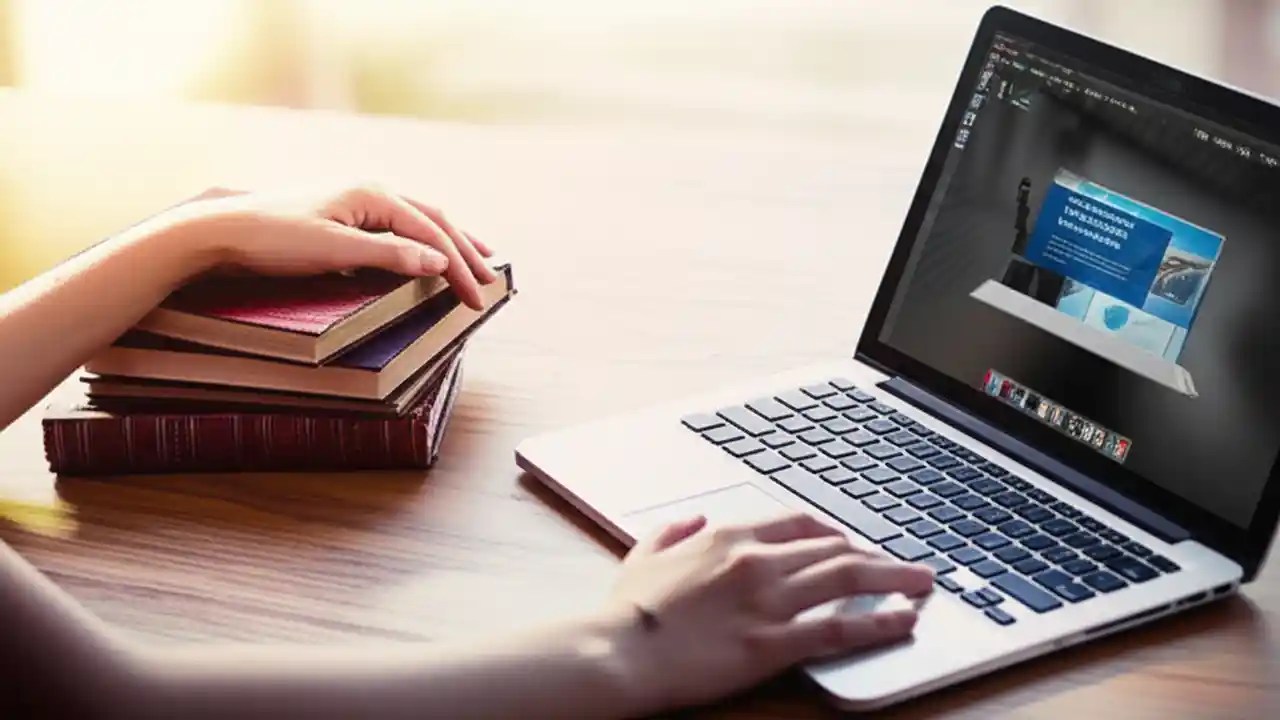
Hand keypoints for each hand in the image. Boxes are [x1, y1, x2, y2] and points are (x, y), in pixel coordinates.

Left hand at [161, 185, 495, 309]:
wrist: (222, 230)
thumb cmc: (274, 238)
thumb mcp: (334, 250)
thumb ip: (389, 254)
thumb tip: (438, 260)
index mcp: (373, 194)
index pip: (431, 232)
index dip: (458, 266)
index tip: (478, 297)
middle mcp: (371, 191)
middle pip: (433, 220)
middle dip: (465, 252)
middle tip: (491, 282)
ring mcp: (358, 201)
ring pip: (418, 220)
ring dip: (449, 241)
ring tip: (477, 259)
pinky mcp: (346, 215)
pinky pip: (398, 226)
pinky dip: (423, 240)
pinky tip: (427, 253)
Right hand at [604, 513, 933, 713]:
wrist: (616, 653)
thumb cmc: (626, 612)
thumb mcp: (641, 556)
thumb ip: (670, 533)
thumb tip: (689, 520)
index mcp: (726, 537)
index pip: (799, 524)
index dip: (834, 533)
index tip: (852, 543)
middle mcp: (755, 560)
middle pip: (833, 547)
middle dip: (875, 554)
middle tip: (902, 565)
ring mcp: (767, 600)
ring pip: (848, 578)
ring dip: (893, 578)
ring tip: (923, 584)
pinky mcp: (772, 643)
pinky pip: (839, 628)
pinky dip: (880, 622)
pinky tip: (904, 620)